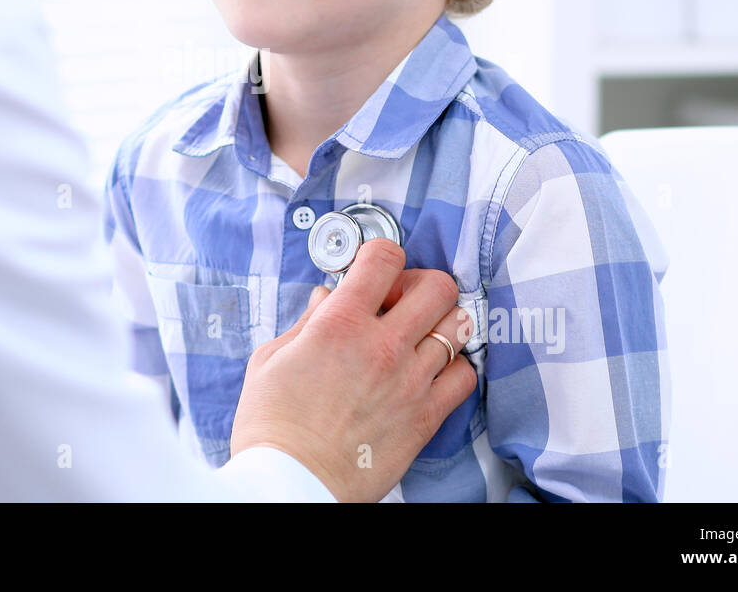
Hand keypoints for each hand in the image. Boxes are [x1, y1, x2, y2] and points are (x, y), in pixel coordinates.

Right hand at [229, 238, 476, 501]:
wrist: (291, 482)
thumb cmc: (272, 425)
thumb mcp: (271, 359)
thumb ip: (306, 322)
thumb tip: (324, 298)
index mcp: (340, 322)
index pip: (385, 257)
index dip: (381, 255)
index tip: (373, 271)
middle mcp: (383, 345)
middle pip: (438, 286)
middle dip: (420, 285)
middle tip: (399, 302)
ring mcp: (410, 381)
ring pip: (457, 326)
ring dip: (439, 324)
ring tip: (417, 337)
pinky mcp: (425, 417)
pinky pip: (465, 375)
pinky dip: (454, 367)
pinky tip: (430, 372)